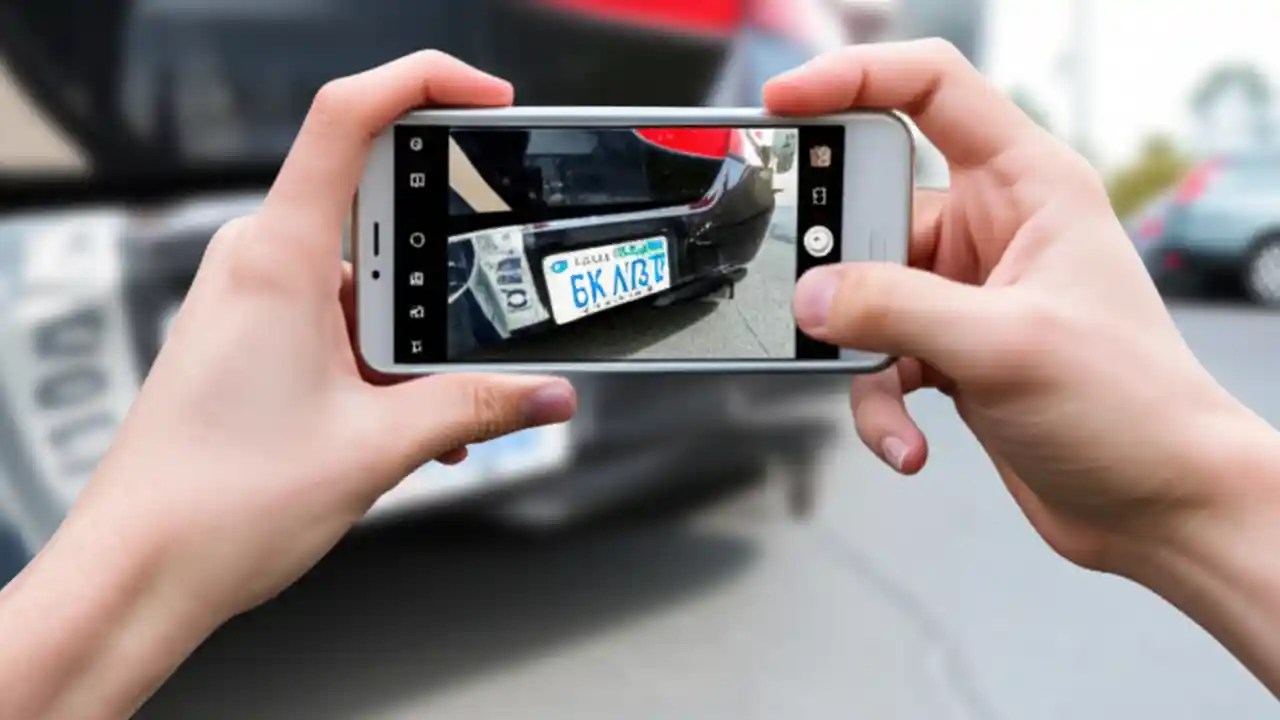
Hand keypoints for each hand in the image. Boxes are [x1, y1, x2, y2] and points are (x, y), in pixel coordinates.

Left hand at [0, 51, 574, 717]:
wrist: (136, 573)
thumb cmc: (216, 506)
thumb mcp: (377, 448)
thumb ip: (475, 409)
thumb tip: (546, 394)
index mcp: (280, 258)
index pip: (349, 117)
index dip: (426, 84)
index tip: (491, 104)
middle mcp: (260, 264)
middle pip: (375, 204)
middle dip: (445, 259)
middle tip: (488, 313)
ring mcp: (255, 302)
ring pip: (366, 279)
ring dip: (421, 333)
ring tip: (448, 402)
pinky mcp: (257, 340)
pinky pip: (343, 323)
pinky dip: (390, 361)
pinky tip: (419, 424)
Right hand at [768, 40, 1274, 571]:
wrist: (1158, 502)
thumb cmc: (1132, 406)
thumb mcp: (1004, 344)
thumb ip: (895, 310)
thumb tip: (811, 295)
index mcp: (1026, 185)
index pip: (932, 88)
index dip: (854, 78)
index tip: (784, 102)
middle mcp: (992, 228)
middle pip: (873, 204)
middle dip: (839, 262)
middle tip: (821, 301)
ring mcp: (965, 291)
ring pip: (863, 295)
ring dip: (860, 354)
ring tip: (890, 398)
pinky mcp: (948, 349)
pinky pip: (877, 357)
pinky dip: (876, 402)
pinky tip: (907, 441)